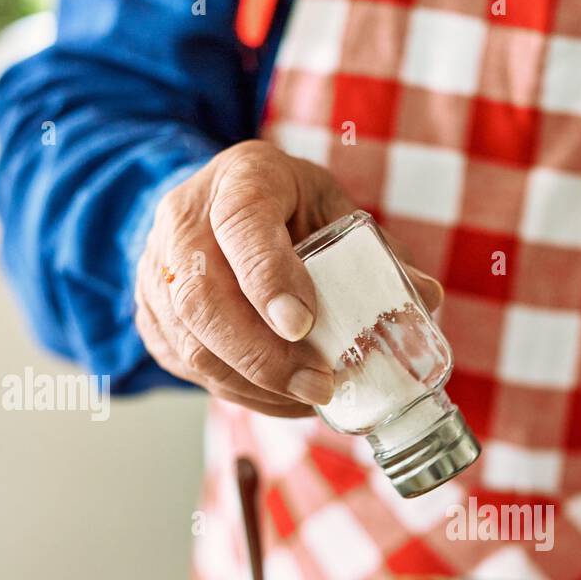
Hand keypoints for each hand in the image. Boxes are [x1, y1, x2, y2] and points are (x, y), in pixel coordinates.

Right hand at [134, 141, 442, 416]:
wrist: (212, 207)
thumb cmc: (284, 208)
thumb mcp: (331, 207)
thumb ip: (376, 251)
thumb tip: (427, 298)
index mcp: (239, 180)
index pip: (241, 226)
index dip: (268, 278)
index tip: (301, 324)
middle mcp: (183, 222)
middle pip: (204, 300)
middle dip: (266, 356)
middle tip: (321, 384)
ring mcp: (157, 273)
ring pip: (194, 345)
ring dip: (257, 385)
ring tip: (311, 398)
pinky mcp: (153, 318)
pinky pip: (191, 369)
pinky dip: (244, 393)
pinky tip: (284, 399)